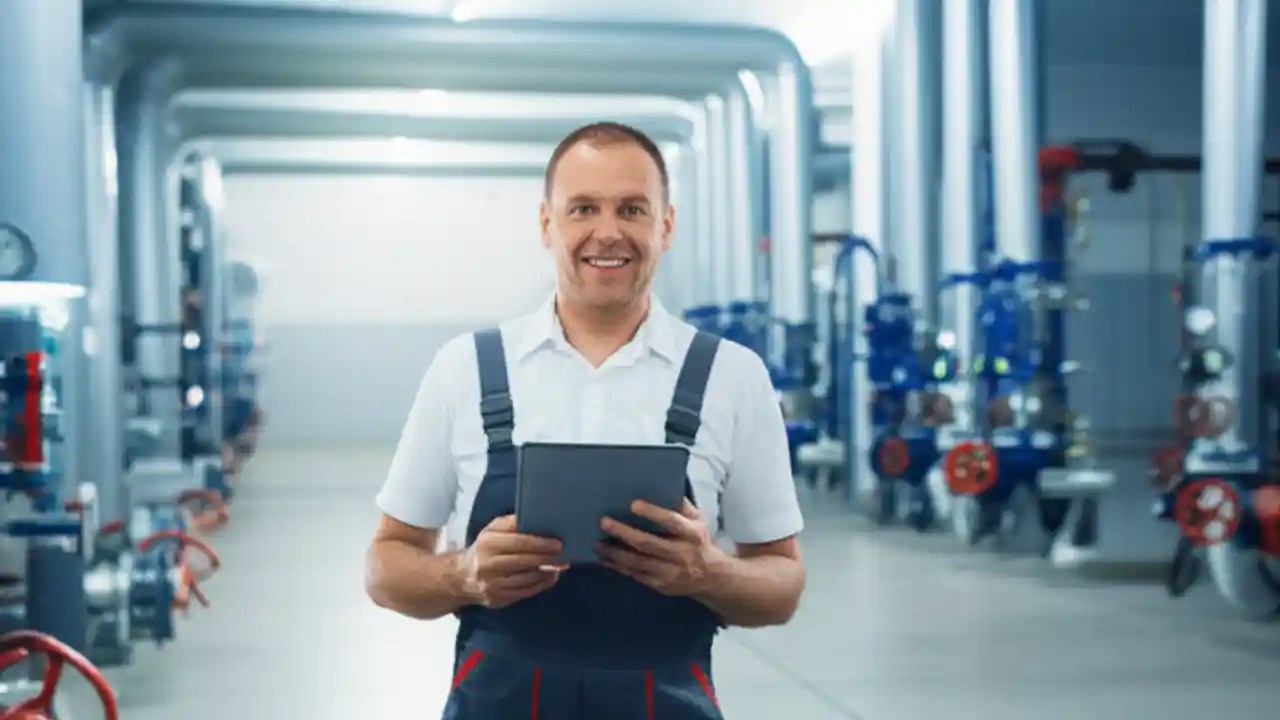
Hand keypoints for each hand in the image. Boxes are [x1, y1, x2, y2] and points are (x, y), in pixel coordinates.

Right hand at [459, 515, 567, 608]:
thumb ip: (512, 524)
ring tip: (559, 566)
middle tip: (563, 555)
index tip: (558, 543)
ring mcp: (492, 584)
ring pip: (526, 579)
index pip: (518, 542)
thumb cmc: (485, 548)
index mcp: (488, 542)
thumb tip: (538, 520)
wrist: (462, 577)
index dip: (540, 543)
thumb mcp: (493, 530)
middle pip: (524, 561)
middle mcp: (488, 564)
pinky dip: (541, 584)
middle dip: (546, 558)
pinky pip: (525, 592)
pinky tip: (550, 577)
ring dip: (546, 572)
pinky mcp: (498, 599)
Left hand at [598, 499, 718, 596]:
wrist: (711, 577)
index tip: (633, 504)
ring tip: (598, 543)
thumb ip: (682, 505)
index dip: (653, 513)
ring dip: (615, 553)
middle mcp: (682, 554)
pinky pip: (635, 575)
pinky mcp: (660, 585)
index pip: (672, 522)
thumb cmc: (699, 541)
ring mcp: (670, 572)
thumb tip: (663, 484)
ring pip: (638, 562)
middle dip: (625, 533)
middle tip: (604, 522)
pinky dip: (618, 566)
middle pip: (649, 543)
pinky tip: (604, 558)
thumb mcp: (698, 520)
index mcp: (692, 534)